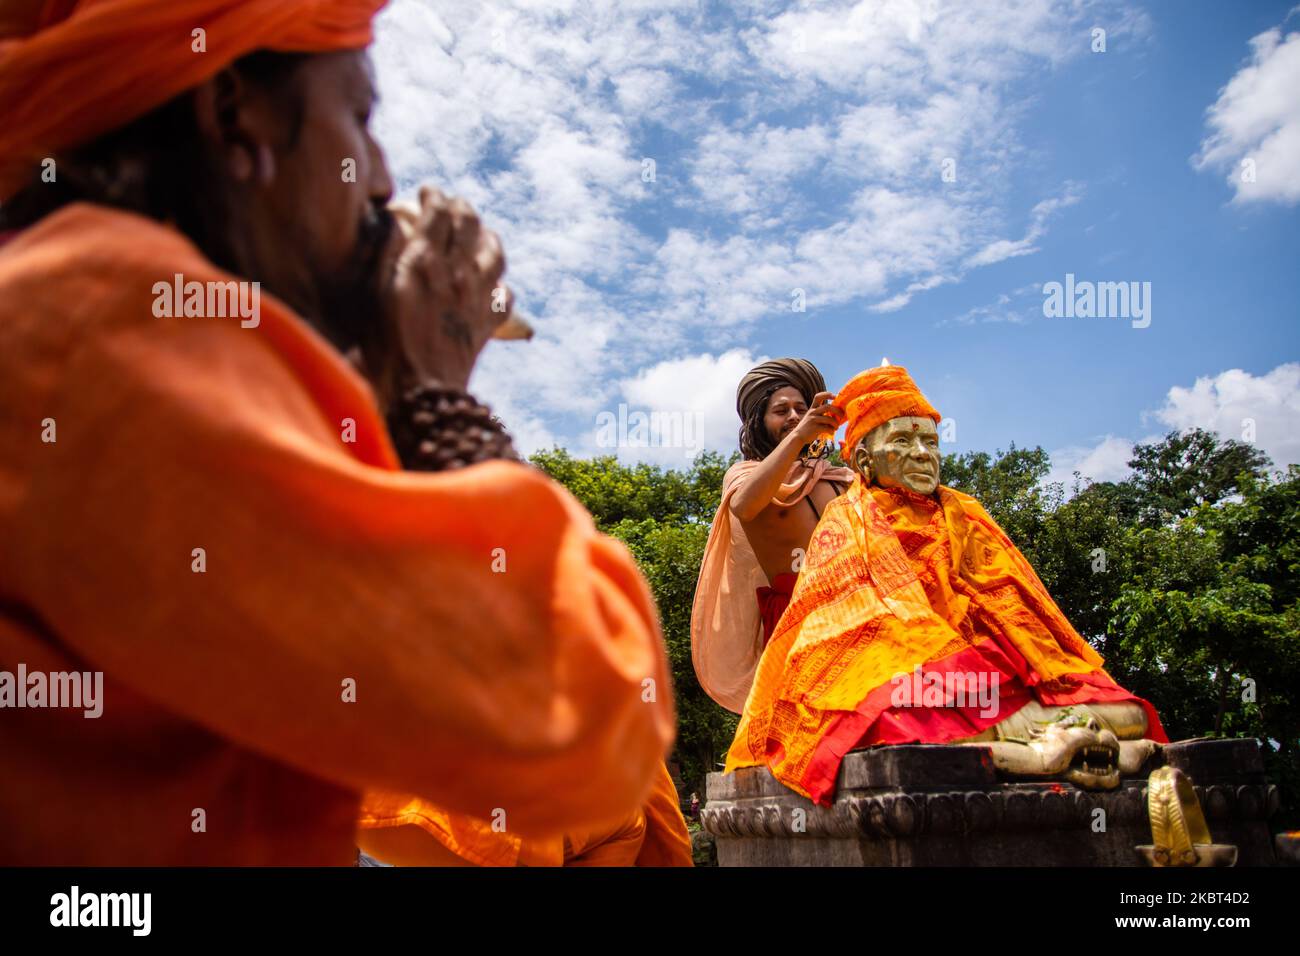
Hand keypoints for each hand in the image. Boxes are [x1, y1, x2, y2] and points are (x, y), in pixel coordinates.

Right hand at [382, 186, 511, 390]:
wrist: (420, 392)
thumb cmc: (384, 346)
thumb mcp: (372, 293)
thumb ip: (385, 253)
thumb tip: (396, 221)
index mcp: (425, 261)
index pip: (439, 212)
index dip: (435, 196)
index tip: (428, 191)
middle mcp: (457, 273)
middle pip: (471, 225)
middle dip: (462, 208)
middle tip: (453, 204)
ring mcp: (478, 298)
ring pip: (496, 254)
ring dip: (489, 238)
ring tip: (482, 233)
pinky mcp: (489, 325)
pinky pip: (505, 296)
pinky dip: (499, 285)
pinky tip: (492, 285)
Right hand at [789, 390, 843, 445]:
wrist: (798, 437)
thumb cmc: (809, 427)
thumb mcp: (812, 417)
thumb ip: (822, 413)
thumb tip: (837, 413)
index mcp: (812, 408)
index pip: (818, 396)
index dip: (827, 394)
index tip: (835, 396)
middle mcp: (812, 412)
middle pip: (828, 407)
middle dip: (837, 411)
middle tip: (842, 415)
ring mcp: (813, 420)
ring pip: (829, 419)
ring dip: (836, 423)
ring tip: (836, 427)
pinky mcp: (815, 428)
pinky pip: (827, 428)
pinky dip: (832, 430)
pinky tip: (831, 432)